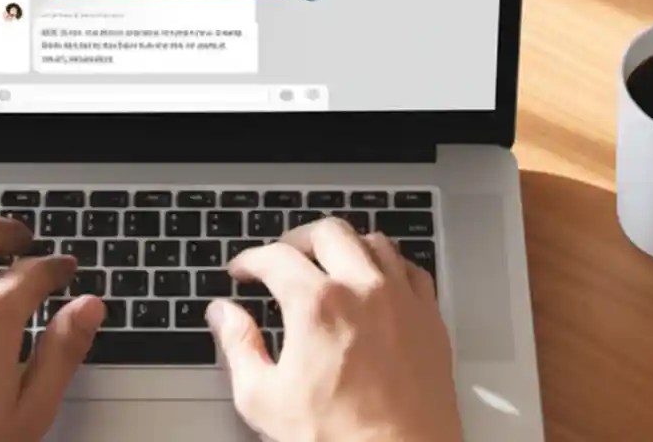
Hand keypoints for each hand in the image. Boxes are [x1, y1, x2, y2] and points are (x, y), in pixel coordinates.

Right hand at [207, 218, 461, 441]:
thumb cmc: (339, 438)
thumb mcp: (264, 399)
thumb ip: (238, 346)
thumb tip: (224, 315)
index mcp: (317, 305)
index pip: (274, 257)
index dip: (250, 259)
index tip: (243, 270)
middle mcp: (362, 289)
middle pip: (327, 232)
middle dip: (296, 239)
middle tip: (281, 256)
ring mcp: (401, 299)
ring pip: (373, 241)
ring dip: (344, 245)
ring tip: (327, 262)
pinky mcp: (429, 317)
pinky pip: (410, 269)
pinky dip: (388, 265)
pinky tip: (377, 280)